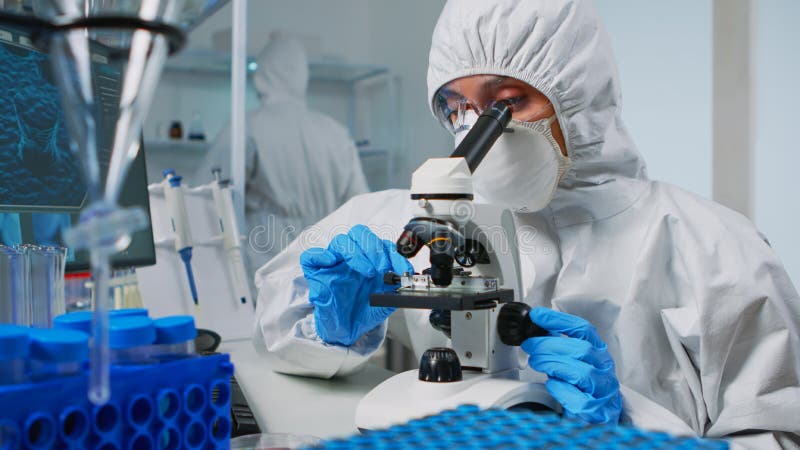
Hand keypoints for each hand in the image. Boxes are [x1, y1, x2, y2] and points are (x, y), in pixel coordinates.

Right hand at [300, 225, 412, 345]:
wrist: (347, 331)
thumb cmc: (364, 312)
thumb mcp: (386, 300)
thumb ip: (396, 287)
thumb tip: (408, 277)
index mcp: (369, 259)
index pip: (381, 244)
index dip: (394, 255)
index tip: (404, 270)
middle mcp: (351, 257)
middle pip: (359, 234)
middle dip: (374, 249)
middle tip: (382, 268)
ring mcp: (333, 263)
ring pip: (340, 241)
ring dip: (356, 253)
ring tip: (367, 272)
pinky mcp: (316, 274)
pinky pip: (311, 256)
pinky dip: (321, 255)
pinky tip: (332, 262)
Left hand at [521, 307, 621, 423]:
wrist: (597, 419)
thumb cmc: (582, 389)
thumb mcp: (572, 363)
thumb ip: (560, 348)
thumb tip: (537, 331)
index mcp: (599, 353)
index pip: (584, 330)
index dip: (559, 320)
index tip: (537, 316)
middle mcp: (605, 369)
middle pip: (581, 349)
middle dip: (550, 345)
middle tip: (530, 346)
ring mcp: (605, 391)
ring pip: (581, 372)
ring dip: (553, 365)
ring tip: (536, 363)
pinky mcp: (599, 412)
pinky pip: (580, 399)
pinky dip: (562, 390)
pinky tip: (552, 385)